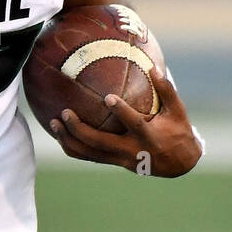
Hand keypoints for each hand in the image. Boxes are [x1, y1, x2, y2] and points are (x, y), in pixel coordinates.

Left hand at [48, 68, 200, 176]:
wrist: (179, 164)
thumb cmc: (178, 131)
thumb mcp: (179, 111)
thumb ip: (167, 90)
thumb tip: (153, 66)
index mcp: (149, 136)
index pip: (133, 123)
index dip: (121, 112)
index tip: (108, 97)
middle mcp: (132, 150)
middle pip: (100, 143)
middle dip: (80, 129)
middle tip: (64, 112)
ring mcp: (120, 159)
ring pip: (89, 153)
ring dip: (69, 139)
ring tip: (53, 123)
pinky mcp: (113, 162)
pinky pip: (87, 157)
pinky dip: (72, 147)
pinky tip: (59, 135)